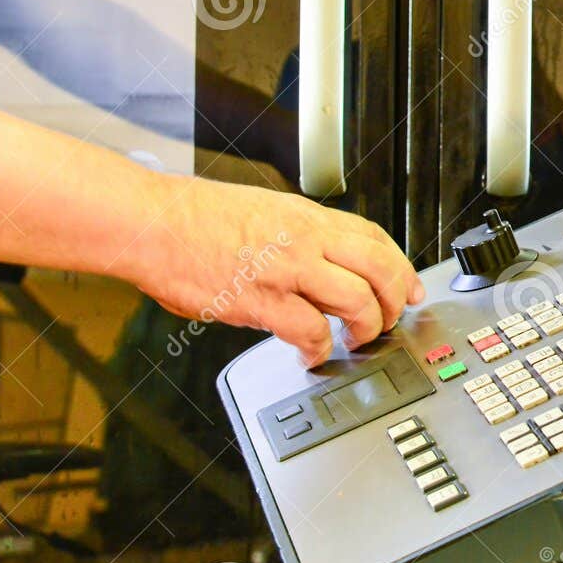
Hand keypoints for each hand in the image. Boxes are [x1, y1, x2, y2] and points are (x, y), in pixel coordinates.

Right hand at [126, 176, 422, 365]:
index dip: (401, 266)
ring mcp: (286, 269)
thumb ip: (297, 234)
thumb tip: (321, 262)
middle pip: (380, 268)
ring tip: (357, 339)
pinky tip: (312, 353)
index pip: (374, 237)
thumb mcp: (262, 210)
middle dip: (397, 299)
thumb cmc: (193, 217)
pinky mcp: (261, 301)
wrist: (151, 223)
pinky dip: (319, 348)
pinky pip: (310, 330)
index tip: (411, 286)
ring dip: (366, 326)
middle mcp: (305, 239)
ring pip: (357, 300)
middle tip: (391, 319)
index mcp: (306, 216)